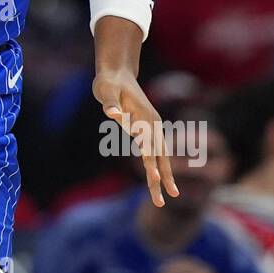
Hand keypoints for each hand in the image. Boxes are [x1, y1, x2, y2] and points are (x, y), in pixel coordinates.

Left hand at [93, 68, 178, 206]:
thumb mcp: (106, 90)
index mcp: (144, 117)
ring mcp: (151, 127)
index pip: (149, 146)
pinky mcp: (145, 129)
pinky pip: (154, 152)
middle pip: (159, 156)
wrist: (117, 73)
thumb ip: (110, 103)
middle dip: (164, 178)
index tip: (157, 180)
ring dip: (163, 176)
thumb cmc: (110, 82)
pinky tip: (159, 180)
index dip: (152, 164)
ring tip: (167, 197)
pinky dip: (158, 166)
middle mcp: (152, 124)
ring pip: (159, 156)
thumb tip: (112, 113)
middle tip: (166, 200)